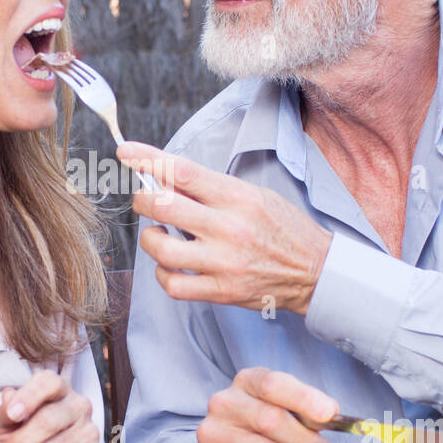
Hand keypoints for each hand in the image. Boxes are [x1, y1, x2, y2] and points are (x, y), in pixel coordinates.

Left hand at [0, 371, 101, 442]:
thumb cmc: (23, 435)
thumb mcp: (7, 422)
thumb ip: (4, 412)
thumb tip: (9, 399)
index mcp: (57, 388)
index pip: (48, 383)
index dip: (29, 397)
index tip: (13, 414)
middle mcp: (78, 405)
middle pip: (47, 421)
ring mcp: (89, 431)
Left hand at [116, 141, 332, 314]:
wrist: (316, 271)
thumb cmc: (283, 228)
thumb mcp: (254, 196)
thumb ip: (211, 189)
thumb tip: (165, 178)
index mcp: (238, 197)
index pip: (183, 171)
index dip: (148, 159)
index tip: (126, 151)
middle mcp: (229, 228)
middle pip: (162, 206)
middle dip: (142, 199)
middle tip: (145, 199)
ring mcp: (224, 262)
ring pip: (161, 248)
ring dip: (150, 238)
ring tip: (159, 235)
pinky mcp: (222, 291)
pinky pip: (173, 284)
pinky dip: (163, 274)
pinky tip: (171, 265)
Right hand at [197, 367, 339, 442]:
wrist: (234, 441)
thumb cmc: (269, 421)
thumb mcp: (287, 405)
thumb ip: (308, 407)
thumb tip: (331, 414)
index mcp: (246, 381)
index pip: (273, 384)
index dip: (303, 398)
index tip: (329, 413)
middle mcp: (224, 403)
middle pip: (270, 420)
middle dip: (305, 440)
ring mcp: (213, 433)